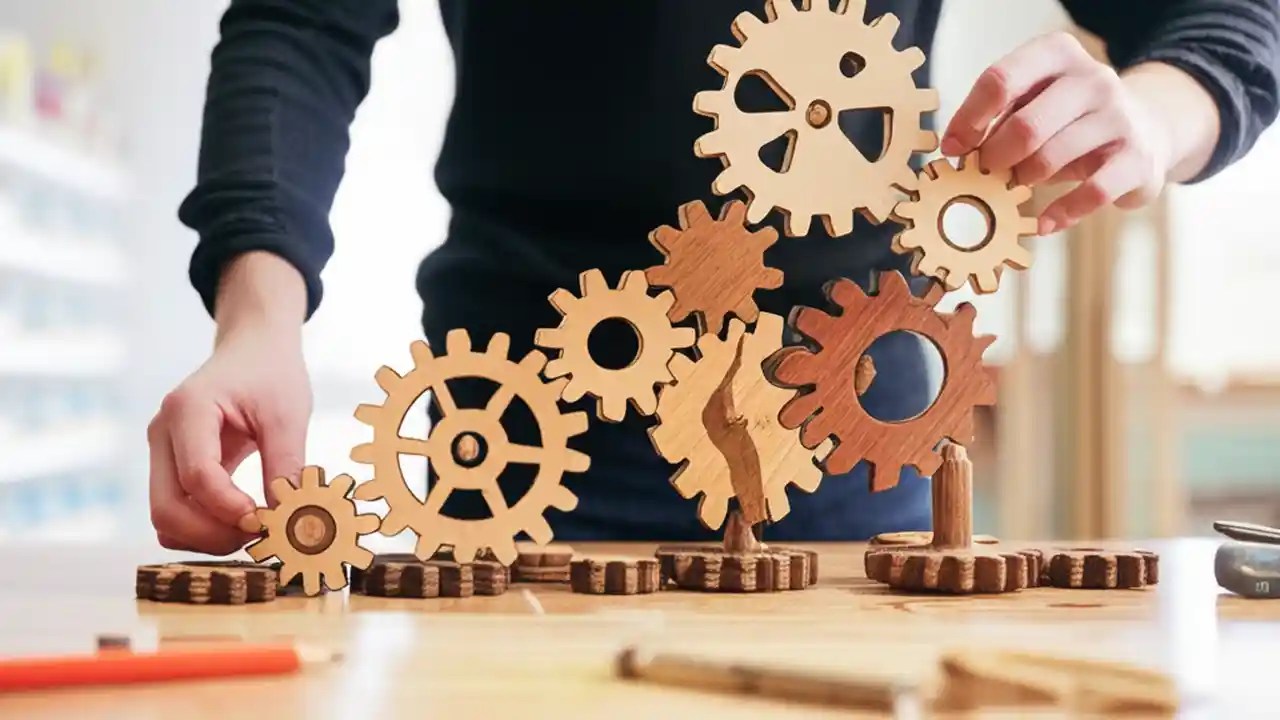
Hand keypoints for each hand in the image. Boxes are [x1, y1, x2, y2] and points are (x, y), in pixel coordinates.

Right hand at [148, 253, 310, 553]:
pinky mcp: (170, 466)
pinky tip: (243, 523)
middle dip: (215, 535)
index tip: (270, 522)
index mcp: (188, 409)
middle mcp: (163, 432)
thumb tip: (290, 522)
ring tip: (257, 530)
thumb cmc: (272, 374)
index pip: (198, 477)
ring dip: (207, 538)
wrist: (253, 349)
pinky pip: (175, 512)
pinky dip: (204, 529)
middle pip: (167, 508)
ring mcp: (160, 451)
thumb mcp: (289, 414)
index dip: (232, 510)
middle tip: (264, 536)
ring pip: (165, 518)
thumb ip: (286, 466)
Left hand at [941, 32, 1209, 234]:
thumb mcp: (1033, 102)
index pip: (1000, 80)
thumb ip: (997, 117)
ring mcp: (1120, 118)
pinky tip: (1043, 222)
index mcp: (1058, 55)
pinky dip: (1060, 213)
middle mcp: (1093, 79)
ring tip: (1019, 183)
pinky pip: (1090, 193)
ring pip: (1051, 159)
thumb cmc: (1068, 119)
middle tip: (987, 171)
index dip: (969, 119)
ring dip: (1025, 180)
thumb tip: (956, 149)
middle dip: (996, 157)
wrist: (1149, 130)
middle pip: (1025, 126)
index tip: (953, 148)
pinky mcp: (1137, 159)